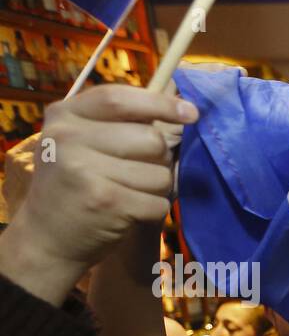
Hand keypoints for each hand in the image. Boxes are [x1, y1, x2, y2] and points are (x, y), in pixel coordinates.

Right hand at [0, 85, 198, 296]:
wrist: (48, 237)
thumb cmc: (77, 185)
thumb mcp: (80, 143)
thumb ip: (117, 123)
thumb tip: (180, 109)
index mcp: (63, 115)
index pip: (119, 98)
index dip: (161, 103)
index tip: (192, 112)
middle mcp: (69, 138)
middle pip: (151, 138)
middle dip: (160, 158)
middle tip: (141, 172)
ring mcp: (84, 169)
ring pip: (160, 173)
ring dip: (157, 188)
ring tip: (130, 193)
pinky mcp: (106, 201)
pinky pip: (159, 202)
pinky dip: (154, 210)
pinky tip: (131, 212)